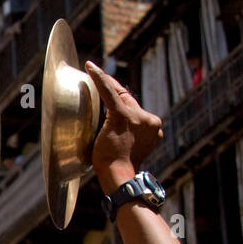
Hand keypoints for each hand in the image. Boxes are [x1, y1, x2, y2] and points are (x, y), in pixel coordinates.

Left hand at [84, 62, 162, 190]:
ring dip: (106, 83)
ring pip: (119, 95)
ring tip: (91, 70)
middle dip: (113, 91)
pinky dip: (99, 79)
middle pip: (128, 100)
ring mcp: (137, 117)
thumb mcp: (130, 150)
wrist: (118, 176)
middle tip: (96, 76)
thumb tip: (118, 135)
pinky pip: (109, 93)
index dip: (122, 99)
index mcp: (153, 127)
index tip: (111, 94)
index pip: (135, 108)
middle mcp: (149, 120)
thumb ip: (130, 137)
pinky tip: (89, 67)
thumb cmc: (117, 169)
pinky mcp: (122, 115)